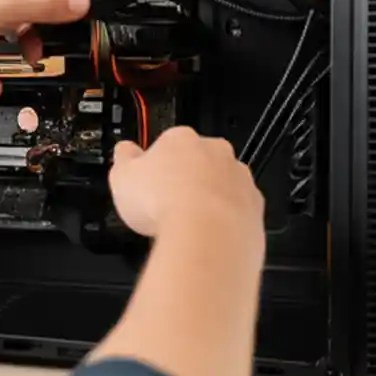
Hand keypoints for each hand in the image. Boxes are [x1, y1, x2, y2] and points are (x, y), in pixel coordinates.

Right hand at [109, 126, 264, 240]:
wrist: (206, 234)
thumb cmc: (166, 204)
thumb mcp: (121, 177)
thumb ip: (124, 159)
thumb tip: (124, 151)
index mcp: (182, 139)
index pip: (167, 144)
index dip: (156, 165)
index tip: (149, 181)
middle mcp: (215, 153)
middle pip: (198, 162)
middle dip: (185, 180)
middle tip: (166, 204)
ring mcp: (238, 178)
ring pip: (221, 184)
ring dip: (208, 199)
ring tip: (186, 224)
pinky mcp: (254, 205)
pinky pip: (238, 210)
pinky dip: (225, 221)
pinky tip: (208, 236)